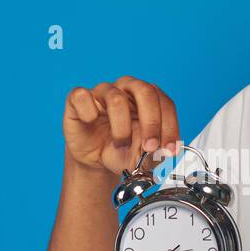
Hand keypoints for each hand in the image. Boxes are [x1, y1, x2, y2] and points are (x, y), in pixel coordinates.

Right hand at [63, 76, 181, 174]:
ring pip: (116, 99)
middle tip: (150, 146)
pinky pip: (83, 96)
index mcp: (148, 99)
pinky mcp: (79, 98)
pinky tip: (91, 122)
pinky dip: (88, 112)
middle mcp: (127, 90)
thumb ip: (154, 154)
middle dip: (152, 122)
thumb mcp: (141, 158)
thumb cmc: (119, 151)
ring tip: (120, 143)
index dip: (170, 126)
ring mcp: (103, 92)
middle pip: (145, 91)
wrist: (93, 160)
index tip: (170, 150)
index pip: (165, 103)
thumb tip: (162, 151)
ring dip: (121, 128)